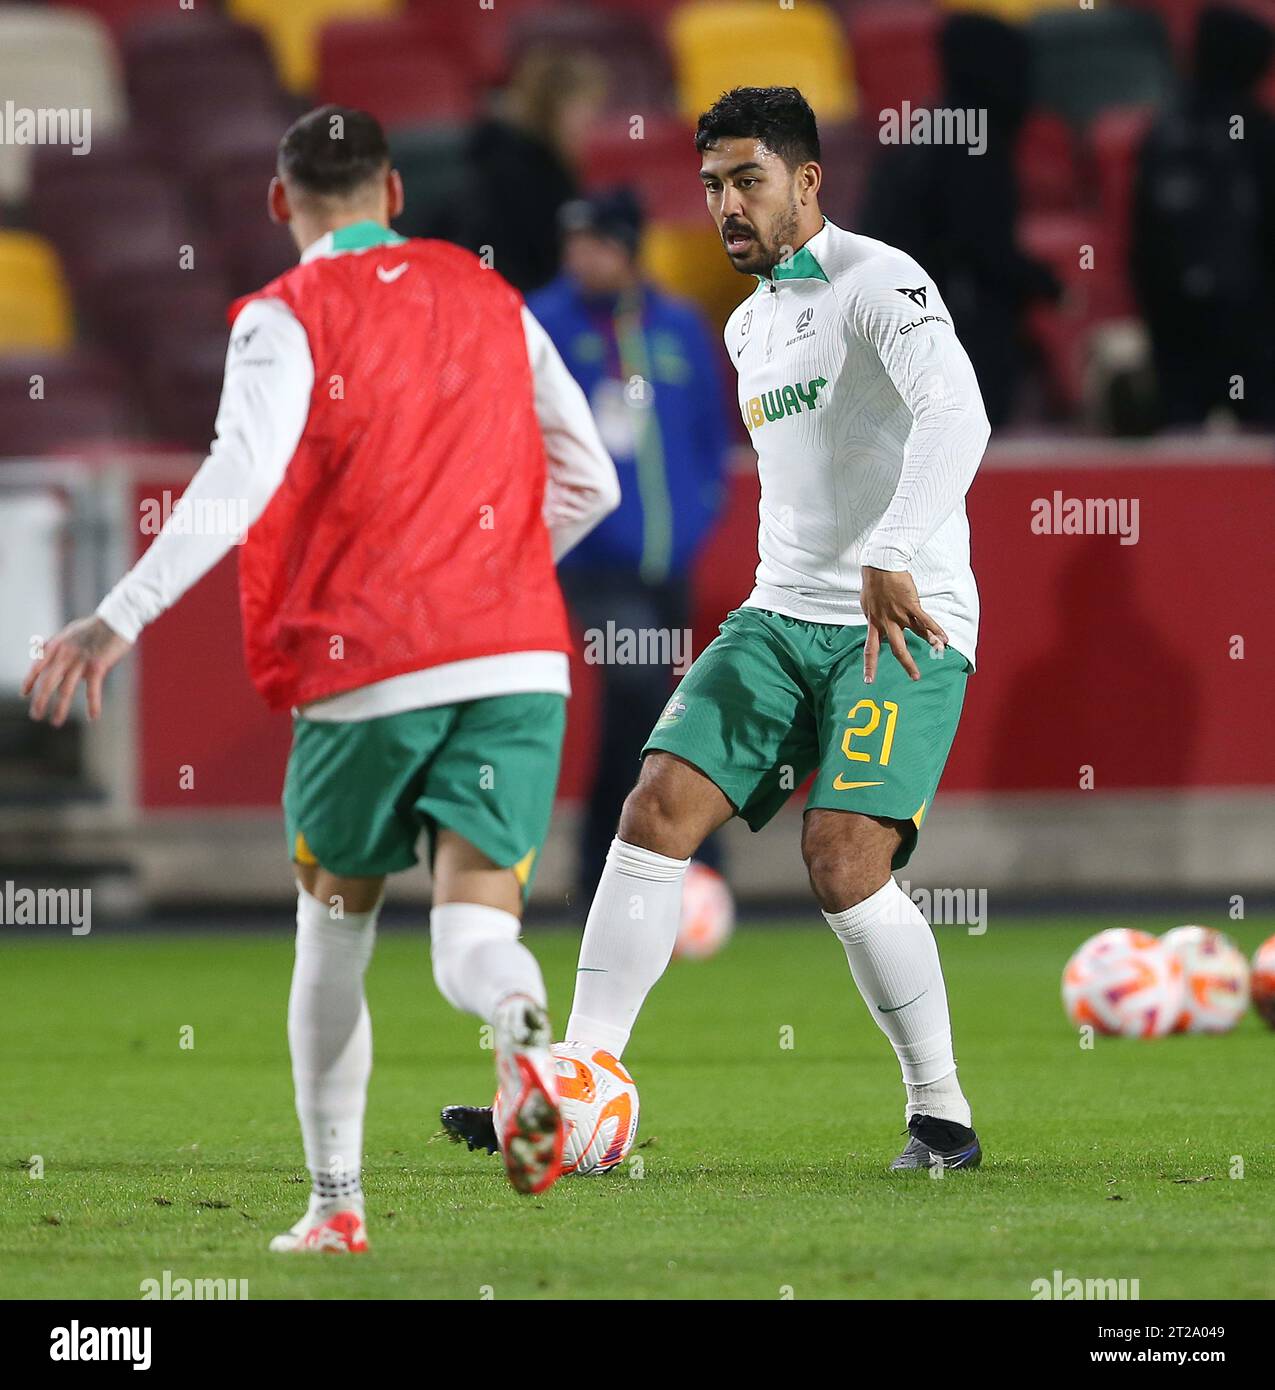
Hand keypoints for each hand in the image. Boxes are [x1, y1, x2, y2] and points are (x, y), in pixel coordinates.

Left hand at [22, 616, 132, 725]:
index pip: (37, 666)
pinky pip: (93, 690)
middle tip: (36, 715)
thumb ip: (57, 644)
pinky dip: (93, 705)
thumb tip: (43, 652)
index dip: (29, 681)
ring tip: (56, 722)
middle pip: (48, 683)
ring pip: (66, 690)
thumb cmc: (96, 626)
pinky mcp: (98, 666)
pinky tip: (93, 717)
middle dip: (40, 701)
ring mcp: (80, 661)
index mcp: (57, 645)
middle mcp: (65, 654)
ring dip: (60, 709)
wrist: (117, 619)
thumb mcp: (70, 632)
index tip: (24, 694)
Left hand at [861, 566, 947, 683]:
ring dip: (930, 642)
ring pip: (917, 633)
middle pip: (897, 648)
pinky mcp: (911, 604)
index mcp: (874, 623)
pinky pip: (925, 620)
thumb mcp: (867, 604)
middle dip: (907, 664)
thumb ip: (873, 617)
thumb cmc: (873, 584)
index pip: (871, 648)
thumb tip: (874, 623)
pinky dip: (936, 629)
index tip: (869, 681)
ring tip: (940, 652)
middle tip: (915, 677)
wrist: (880, 565)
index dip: (870, 665)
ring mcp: (900, 613)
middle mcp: (887, 622)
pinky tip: (945, 638)